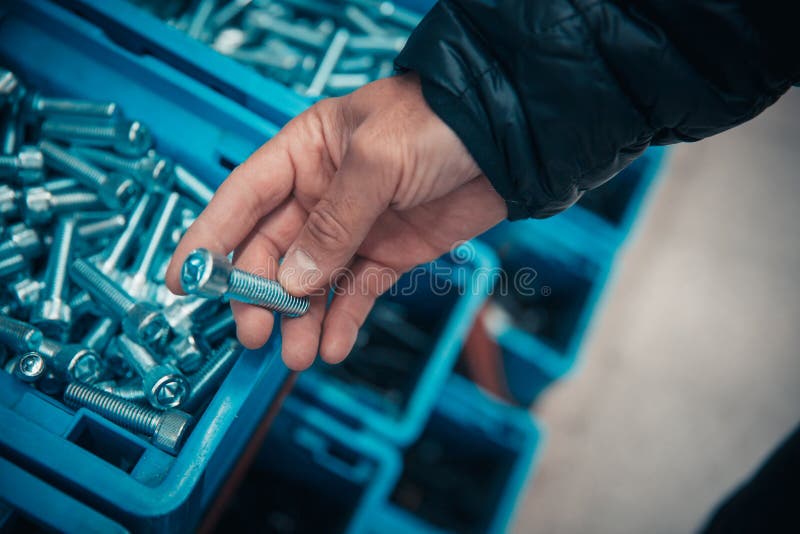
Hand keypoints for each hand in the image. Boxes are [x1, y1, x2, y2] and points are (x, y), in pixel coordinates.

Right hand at [167, 73, 505, 369]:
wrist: (508, 140)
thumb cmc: (440, 121)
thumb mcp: (376, 160)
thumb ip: (333, 222)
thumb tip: (294, 280)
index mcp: (305, 153)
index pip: (242, 199)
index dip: (208, 240)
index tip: (183, 281)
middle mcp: (322, 193)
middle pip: (273, 252)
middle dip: (260, 295)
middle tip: (255, 333)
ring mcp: (354, 228)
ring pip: (311, 282)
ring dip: (300, 319)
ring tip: (295, 354)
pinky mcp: (389, 255)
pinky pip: (356, 293)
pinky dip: (342, 322)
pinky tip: (330, 347)